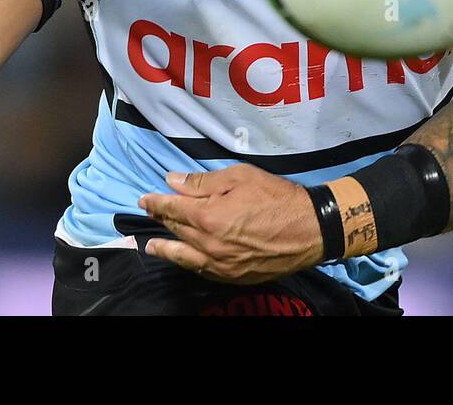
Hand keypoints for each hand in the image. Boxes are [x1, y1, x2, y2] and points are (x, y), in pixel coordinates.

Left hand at [137, 164, 325, 284]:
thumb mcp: (239, 177)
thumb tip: (171, 182)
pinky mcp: (233, 276)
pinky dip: (189, 263)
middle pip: (177, 231)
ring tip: (152, 246)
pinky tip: (185, 259)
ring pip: (185, 256)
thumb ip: (202, 182)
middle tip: (149, 214)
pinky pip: (203, 270)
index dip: (156, 203)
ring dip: (166, 249)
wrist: (309, 229)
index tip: (144, 199)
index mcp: (208, 217)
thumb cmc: (276, 196)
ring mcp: (221, 264)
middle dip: (162, 220)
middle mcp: (209, 244)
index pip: (172, 209)